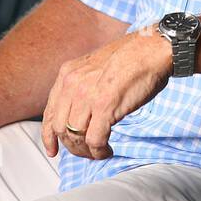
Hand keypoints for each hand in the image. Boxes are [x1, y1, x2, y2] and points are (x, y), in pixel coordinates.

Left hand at [42, 26, 172, 159]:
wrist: (151, 49)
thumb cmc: (131, 57)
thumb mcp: (94, 67)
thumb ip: (83, 86)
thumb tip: (82, 113)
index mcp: (68, 74)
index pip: (50, 113)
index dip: (49, 136)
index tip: (53, 150)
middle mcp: (72, 84)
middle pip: (60, 128)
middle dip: (72, 146)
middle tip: (86, 152)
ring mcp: (87, 96)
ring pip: (75, 137)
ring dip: (86, 151)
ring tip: (99, 151)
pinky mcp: (104, 107)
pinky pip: (94, 140)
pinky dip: (99, 151)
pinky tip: (107, 150)